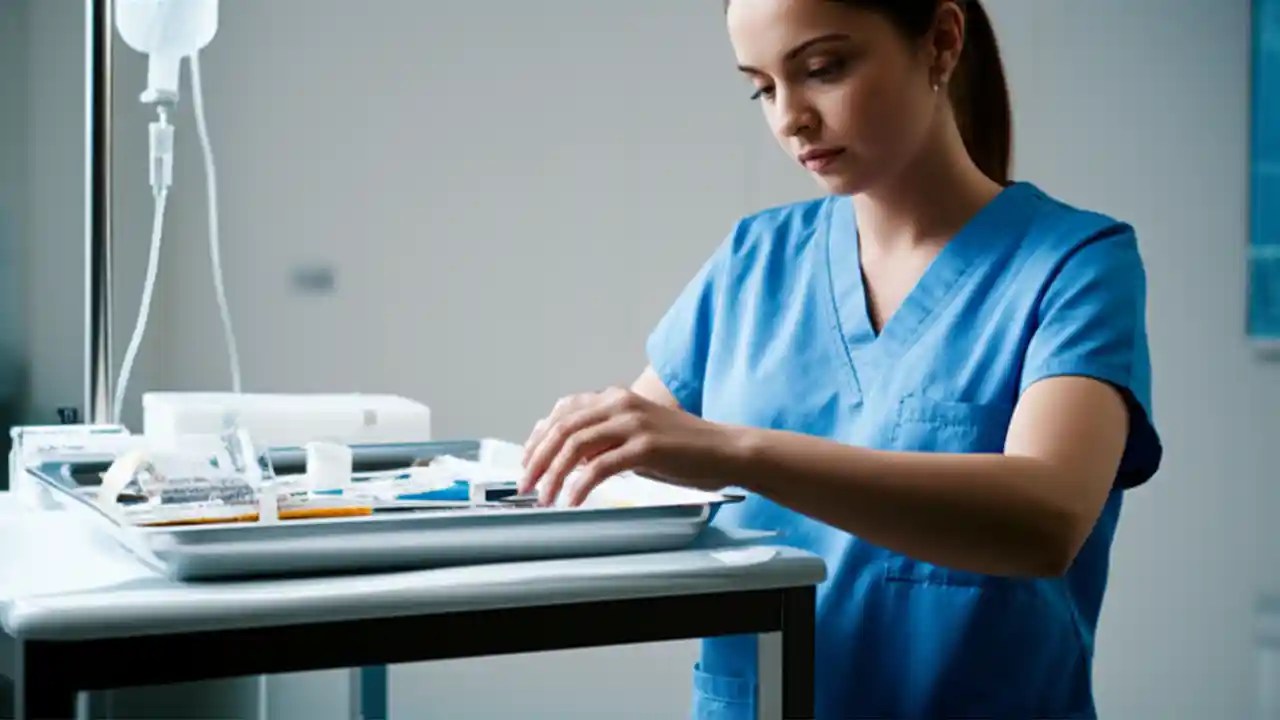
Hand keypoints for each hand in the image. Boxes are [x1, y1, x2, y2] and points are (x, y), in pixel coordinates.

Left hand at [519, 386, 734, 506]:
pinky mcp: (644, 447)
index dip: (539, 435)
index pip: (563, 411)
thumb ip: (605, 440)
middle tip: (526, 483)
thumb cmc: (683, 448)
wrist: (724, 449)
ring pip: (575, 445)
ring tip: (544, 497)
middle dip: (537, 458)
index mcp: (616, 398)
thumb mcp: (636, 436)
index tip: (527, 459)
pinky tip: (572, 500)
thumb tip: (571, 459)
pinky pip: (599, 467)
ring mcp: (632, 423)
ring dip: (553, 474)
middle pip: (562, 428)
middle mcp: (620, 404)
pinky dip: (579, 485)